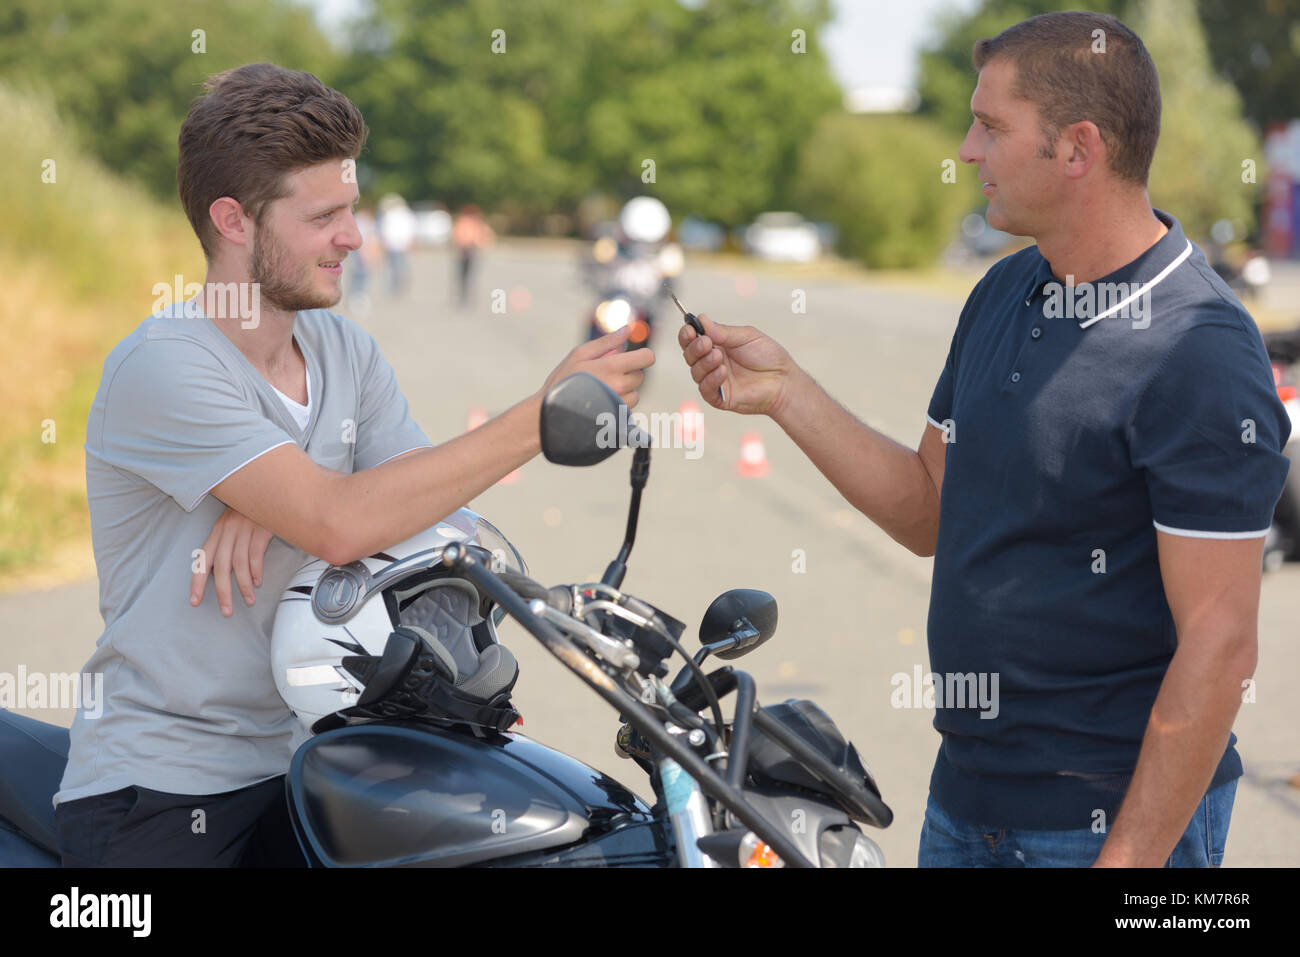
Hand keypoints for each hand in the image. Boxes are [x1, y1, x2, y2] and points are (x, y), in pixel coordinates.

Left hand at [190, 506, 274, 616]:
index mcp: (217, 531)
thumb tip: (221, 571)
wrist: (268, 488)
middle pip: (221, 567)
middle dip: (223, 592)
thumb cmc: (252, 510)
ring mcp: (244, 530)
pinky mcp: (261, 529)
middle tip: (226, 611)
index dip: (197, 582)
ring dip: (243, 586)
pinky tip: (258, 582)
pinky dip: (256, 571)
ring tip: (248, 600)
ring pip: (239, 564)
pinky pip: (255, 555)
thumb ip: (227, 543)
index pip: (203, 560)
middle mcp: (227, 531)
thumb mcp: (234, 523)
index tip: (195, 601)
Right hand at [537, 326, 655, 408]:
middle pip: (640, 376)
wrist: (549, 412)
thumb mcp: (579, 355)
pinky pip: (628, 409)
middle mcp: (619, 386)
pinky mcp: (617, 420)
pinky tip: (601, 404)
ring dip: (625, 391)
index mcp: (611, 366)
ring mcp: (618, 404)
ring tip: (602, 391)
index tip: (634, 358)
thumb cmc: (562, 380)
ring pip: (635, 393)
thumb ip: (606, 342)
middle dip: (628, 373)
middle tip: (606, 375)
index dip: (642, 356)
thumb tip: (627, 329)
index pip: (646, 358)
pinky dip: (619, 405)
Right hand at [678, 314, 793, 415]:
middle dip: (694, 347)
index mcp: (716, 345)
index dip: (687, 334)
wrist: (783, 379)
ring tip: (719, 356)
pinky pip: (706, 389)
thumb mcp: (746, 336)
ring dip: (704, 362)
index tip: (689, 328)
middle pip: (690, 355)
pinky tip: (722, 371)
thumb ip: (723, 331)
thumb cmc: (767, 356)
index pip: (692, 339)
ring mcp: (714, 380)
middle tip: (706, 342)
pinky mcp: (719, 397)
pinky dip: (711, 379)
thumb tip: (701, 320)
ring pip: (695, 372)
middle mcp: (711, 362)